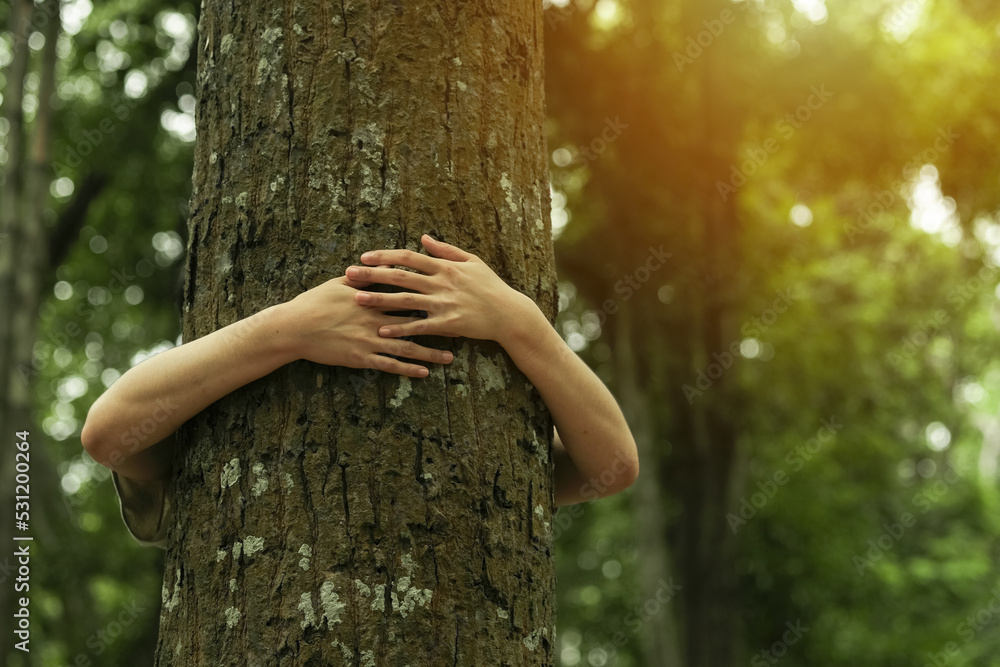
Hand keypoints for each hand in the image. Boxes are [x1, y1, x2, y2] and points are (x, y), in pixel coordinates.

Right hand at [283, 265, 454, 376]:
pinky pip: (389, 365)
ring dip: (430, 352)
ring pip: (406, 346)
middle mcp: (375, 318)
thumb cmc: (314, 303)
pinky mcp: (361, 358)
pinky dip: (407, 369)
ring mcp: (369, 340)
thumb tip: (382, 264)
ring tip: (450, 357)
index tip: (451, 298)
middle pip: (414, 322)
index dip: (430, 297)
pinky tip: (423, 373)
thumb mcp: (339, 283)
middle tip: (462, 328)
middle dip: (439, 326)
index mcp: (372, 298)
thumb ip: (364, 276)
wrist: (294, 328)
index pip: (407, 295)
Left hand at [344, 234, 534, 346]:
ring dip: (379, 300)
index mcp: (445, 266)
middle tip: (348, 274)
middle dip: (372, 274)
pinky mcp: (448, 324)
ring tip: (357, 300)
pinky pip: (419, 327)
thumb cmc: (491, 287)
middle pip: (400, 276)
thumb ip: (446, 250)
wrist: (509, 313)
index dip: (385, 256)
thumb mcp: (472, 262)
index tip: (364, 257)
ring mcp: (444, 304)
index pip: (409, 257)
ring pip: (405, 300)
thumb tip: (424, 237)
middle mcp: (441, 283)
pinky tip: (382, 331)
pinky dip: (400, 328)